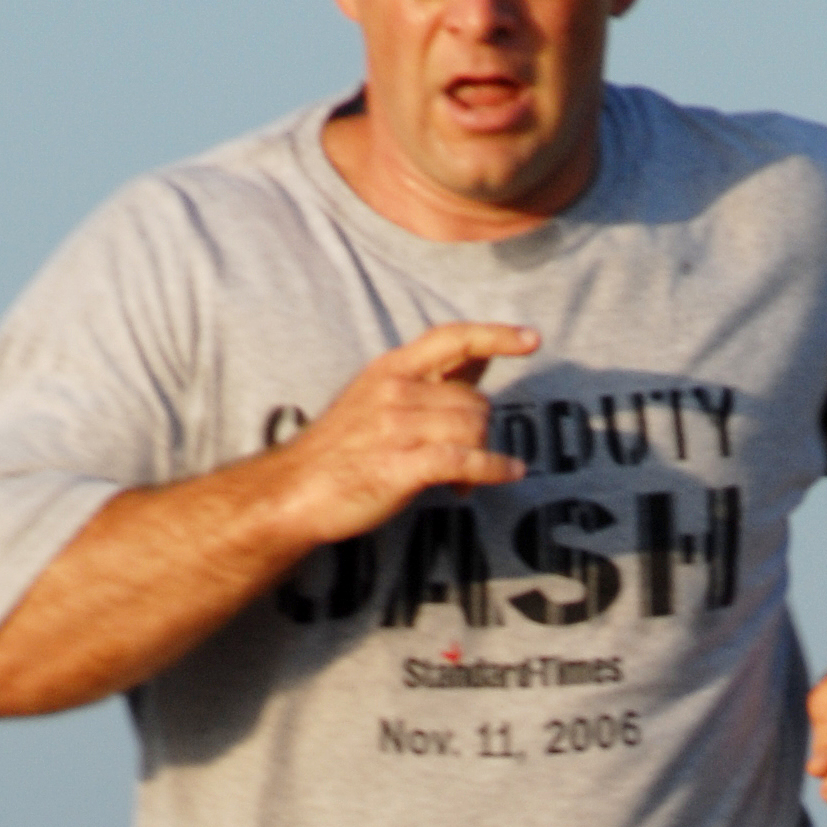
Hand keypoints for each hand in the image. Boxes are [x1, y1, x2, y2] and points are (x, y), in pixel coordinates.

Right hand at [273, 321, 538, 539]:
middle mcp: (395, 390)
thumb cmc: (342, 449)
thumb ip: (427, 382)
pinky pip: (466, 461)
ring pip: (474, 428)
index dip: (495, 335)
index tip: (531, 338)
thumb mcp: (378, 399)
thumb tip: (481, 359)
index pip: (452, 338)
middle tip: (468, 456)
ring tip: (465, 479)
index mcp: (391, 369)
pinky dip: (493, 469)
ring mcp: (397, 427)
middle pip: (474, 399)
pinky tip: (509, 473)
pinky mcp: (402, 465)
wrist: (295, 491)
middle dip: (481, 430)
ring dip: (482, 454)